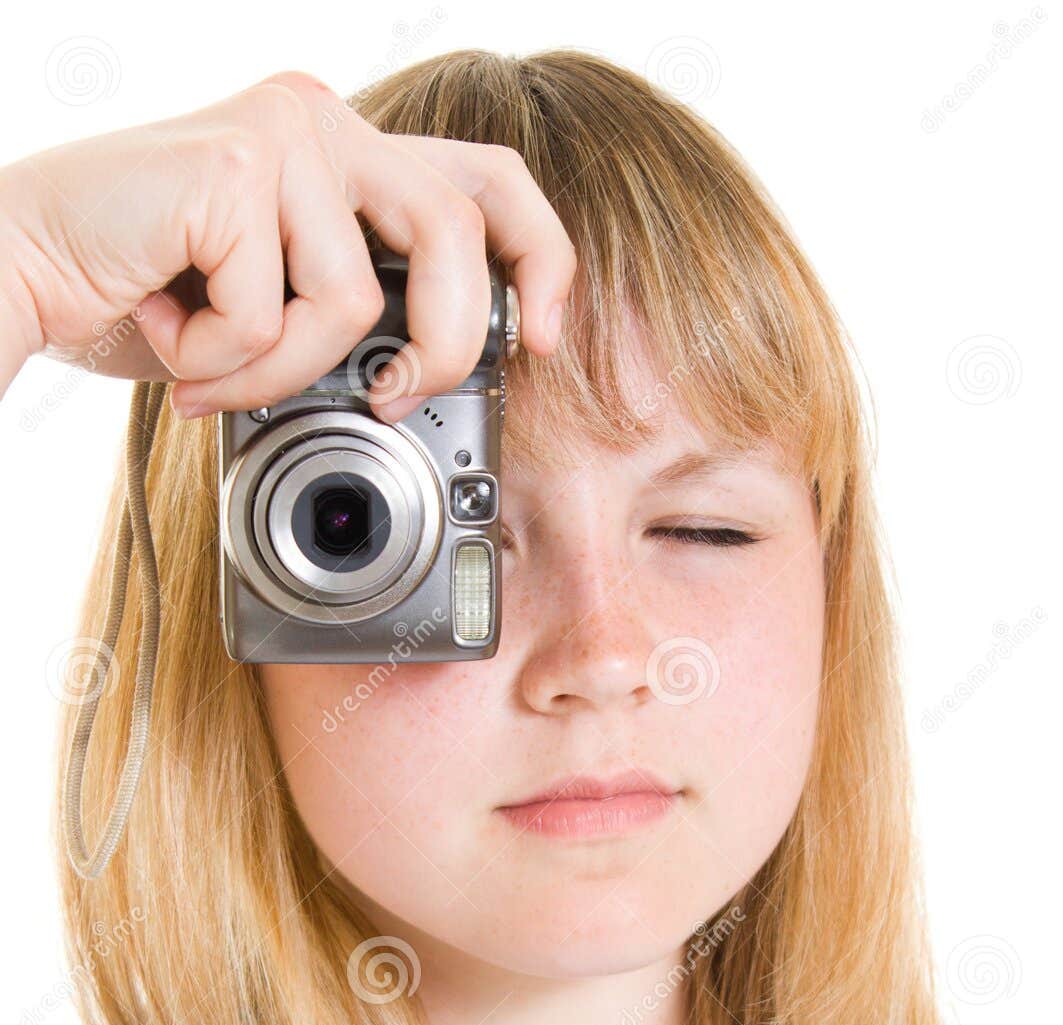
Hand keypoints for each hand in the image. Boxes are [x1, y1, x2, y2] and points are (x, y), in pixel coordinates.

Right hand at [0, 68, 576, 419]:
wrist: (18, 268)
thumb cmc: (139, 292)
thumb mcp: (275, 301)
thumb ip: (351, 307)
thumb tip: (432, 372)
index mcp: (345, 148)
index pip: (487, 181)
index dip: (541, 258)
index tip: (544, 339)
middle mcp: (322, 122)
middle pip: (457, 234)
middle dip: (444, 344)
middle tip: (387, 398)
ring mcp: (283, 137)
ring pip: (355, 301)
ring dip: (281, 371)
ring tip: (212, 369)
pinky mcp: (237, 170)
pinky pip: (279, 315)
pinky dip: (227, 364)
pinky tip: (173, 342)